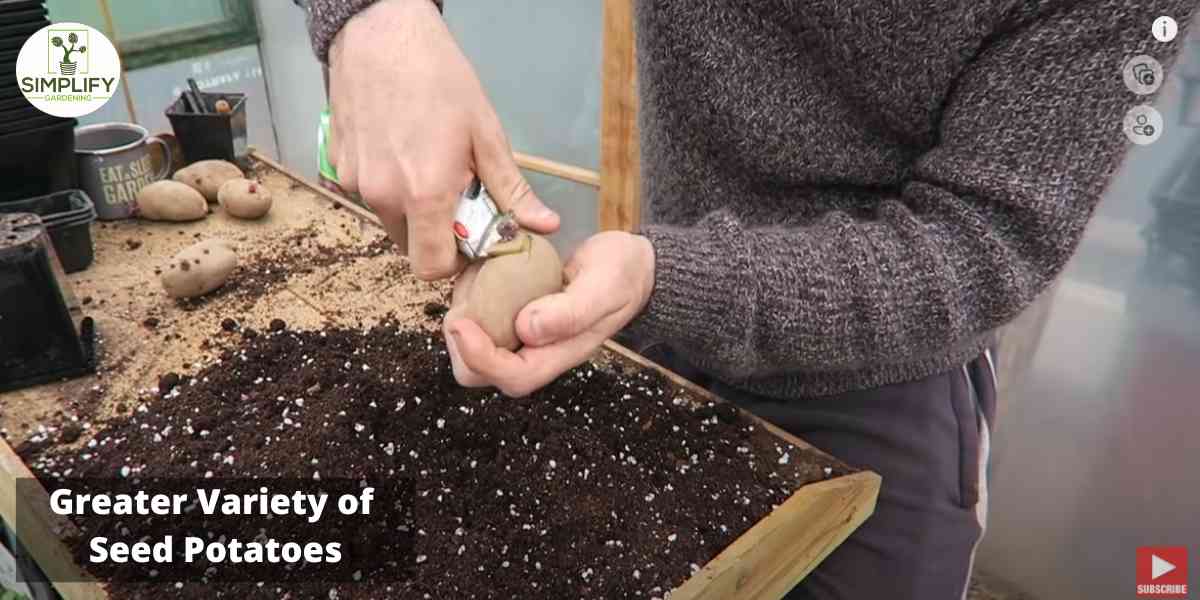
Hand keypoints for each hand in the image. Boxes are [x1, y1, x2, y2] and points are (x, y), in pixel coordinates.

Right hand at [327, 0, 557, 279]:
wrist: (381, 32)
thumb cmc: (440, 77)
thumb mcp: (486, 133)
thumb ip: (511, 189)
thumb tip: (544, 226)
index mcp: (425, 194)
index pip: (432, 267)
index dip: (454, 262)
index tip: (469, 240)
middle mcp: (383, 196)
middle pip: (411, 247)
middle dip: (435, 235)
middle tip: (455, 198)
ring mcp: (356, 182)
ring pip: (390, 221)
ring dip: (411, 211)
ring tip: (427, 166)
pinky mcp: (338, 166)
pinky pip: (369, 195)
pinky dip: (388, 186)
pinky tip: (401, 149)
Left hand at [444, 232, 654, 396]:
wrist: (632, 265)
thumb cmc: (623, 277)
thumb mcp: (604, 287)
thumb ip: (571, 312)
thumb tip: (527, 328)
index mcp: (558, 355)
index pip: (511, 377)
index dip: (480, 357)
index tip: (462, 322)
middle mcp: (535, 352)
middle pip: (481, 373)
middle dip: (461, 344)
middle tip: (462, 304)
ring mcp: (523, 337)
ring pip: (472, 347)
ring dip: (463, 318)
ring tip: (473, 281)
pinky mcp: (513, 318)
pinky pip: (479, 320)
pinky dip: (470, 299)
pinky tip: (481, 270)